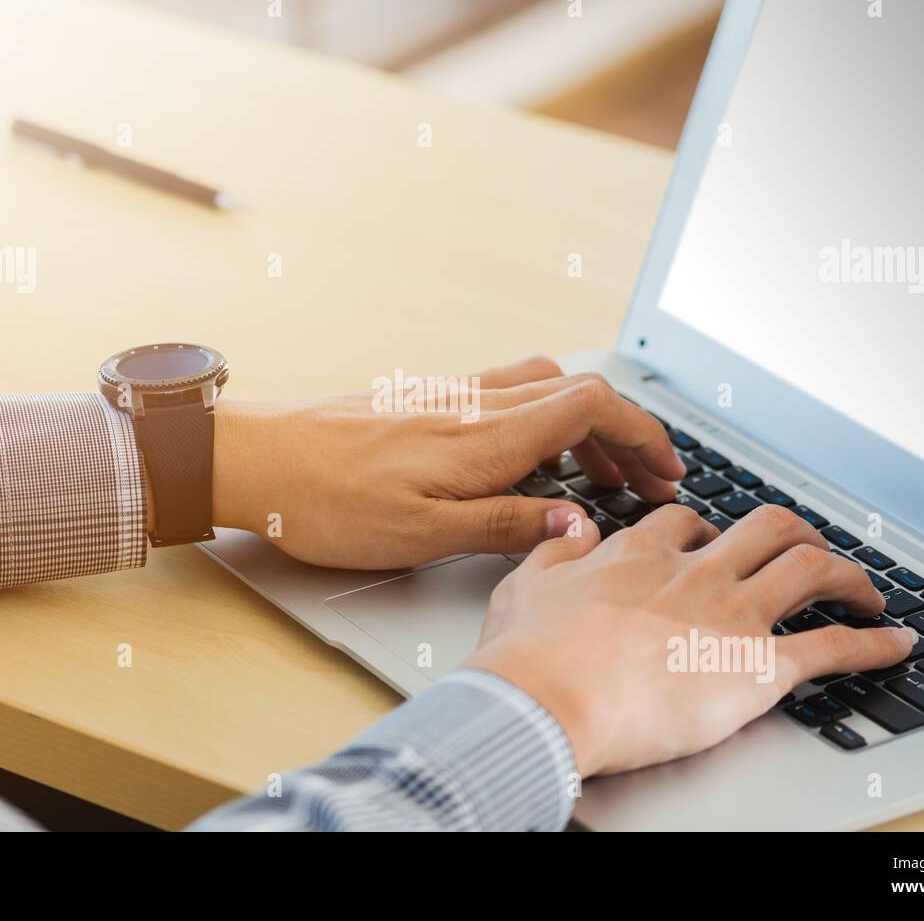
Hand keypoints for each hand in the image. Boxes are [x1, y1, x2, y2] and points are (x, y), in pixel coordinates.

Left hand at [210, 357, 683, 567]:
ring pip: (543, 387)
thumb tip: (578, 523)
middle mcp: (474, 404)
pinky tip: (528, 455)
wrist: (256, 460)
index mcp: (485, 437)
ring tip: (597, 472)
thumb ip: (505, 525)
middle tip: (647, 479)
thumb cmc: (327, 502)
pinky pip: (506, 391)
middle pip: (578, 393)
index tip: (666, 470)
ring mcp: (448, 396)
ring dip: (585, 422)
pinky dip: (542, 416)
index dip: (643, 433)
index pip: (592, 407)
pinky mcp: (425, 400)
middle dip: (626, 432)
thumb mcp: (420, 535)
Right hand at [465, 503, 916, 775]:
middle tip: (807, 549)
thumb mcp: (525, 583)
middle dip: (795, 534)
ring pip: (811, 568)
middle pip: (766, 528)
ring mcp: (732, 615)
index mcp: (639, 555)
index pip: (687, 526)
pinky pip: (835, 645)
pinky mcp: (760, 667)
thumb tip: (573, 525)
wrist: (547, 698)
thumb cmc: (531, 654)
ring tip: (865, 590)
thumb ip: (555, 549)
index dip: (707, 533)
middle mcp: (695, 573)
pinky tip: (898, 643)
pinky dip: (876, 643)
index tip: (714, 545)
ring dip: (848, 575)